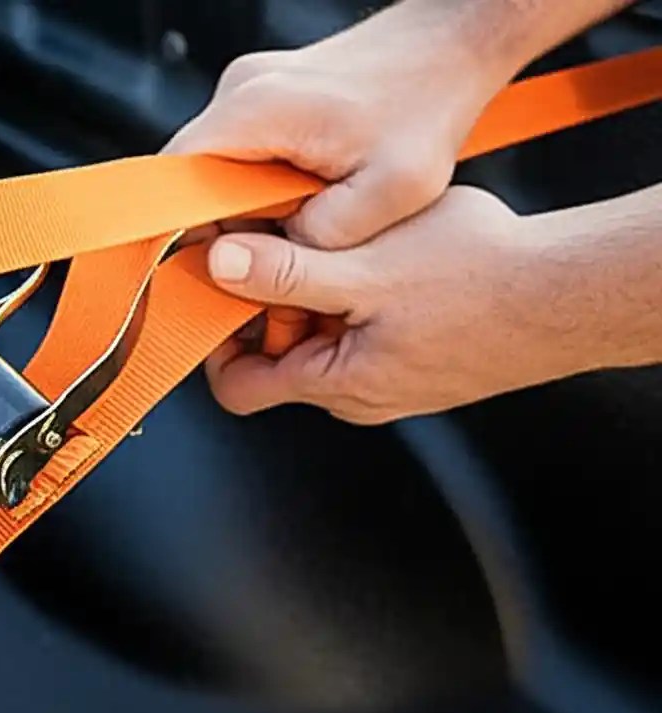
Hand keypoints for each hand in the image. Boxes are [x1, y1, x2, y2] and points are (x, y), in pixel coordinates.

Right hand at [162, 7, 512, 249]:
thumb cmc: (429, 107)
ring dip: (240, 211)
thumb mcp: (393, 190)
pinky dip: (257, 189)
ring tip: (286, 246)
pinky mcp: (267, 94)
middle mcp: (240, 91)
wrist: (452, 44)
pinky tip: (297, 213)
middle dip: (216, 230)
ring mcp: (251, 88)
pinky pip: (240, 153)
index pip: (175, 177)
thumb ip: (323, 236)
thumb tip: (266, 261)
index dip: (177, 232)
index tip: (200, 278)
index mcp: (255, 110)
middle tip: (253, 277)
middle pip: (192, 177)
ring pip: (216, 168)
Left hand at [203, 186, 593, 424]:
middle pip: (275, 354)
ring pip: (320, 336)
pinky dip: (354, 292)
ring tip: (342, 244)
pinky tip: (380, 255)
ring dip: (315, 289)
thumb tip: (219, 266)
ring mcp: (388, 379)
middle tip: (285, 244)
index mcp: (335, 384)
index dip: (215, 336)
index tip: (216, 284)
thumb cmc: (480, 281)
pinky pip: (360, 328)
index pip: (238, 386)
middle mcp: (357, 395)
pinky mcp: (415, 357)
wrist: (572, 291)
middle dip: (269, 301)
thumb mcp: (367, 268)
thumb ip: (288, 272)